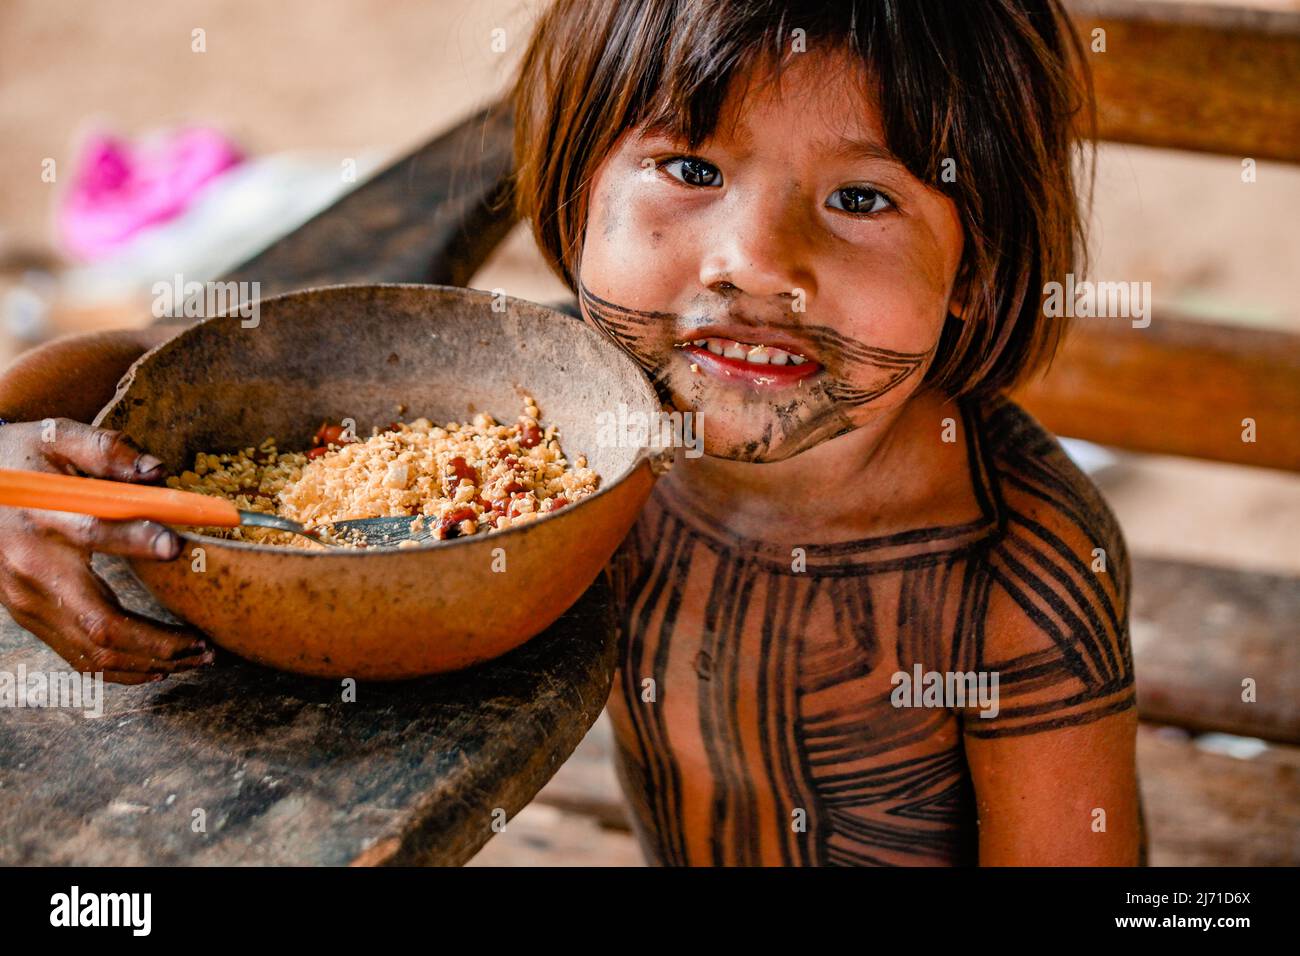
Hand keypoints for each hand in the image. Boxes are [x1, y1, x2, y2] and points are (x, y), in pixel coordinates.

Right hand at [0, 419, 212, 682]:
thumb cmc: (19, 460)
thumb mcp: (55, 437)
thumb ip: (106, 451)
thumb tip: (157, 471)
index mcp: (40, 519)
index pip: (90, 532)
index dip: (135, 540)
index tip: (176, 546)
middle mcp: (31, 569)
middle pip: (99, 622)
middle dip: (159, 641)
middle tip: (207, 645)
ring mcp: (27, 602)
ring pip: (91, 651)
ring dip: (150, 662)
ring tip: (197, 657)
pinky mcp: (27, 616)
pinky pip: (76, 657)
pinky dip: (120, 669)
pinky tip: (158, 666)